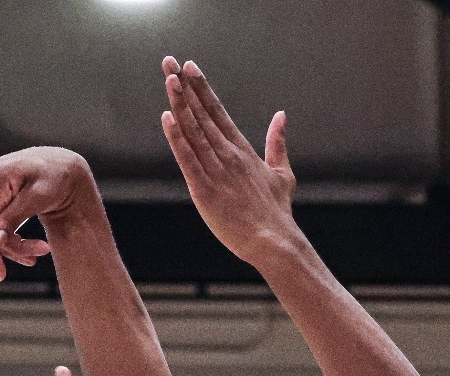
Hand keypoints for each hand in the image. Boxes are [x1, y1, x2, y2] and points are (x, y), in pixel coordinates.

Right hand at [0, 146, 95, 280]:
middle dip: (7, 248)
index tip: (1, 274)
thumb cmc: (55, 179)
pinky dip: (3, 236)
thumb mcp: (40, 198)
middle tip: (35, 256)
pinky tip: (25, 244)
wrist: (58, 165)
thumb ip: (14, 218)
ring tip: (37, 250)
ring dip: (7, 245)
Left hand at [159, 58, 301, 268]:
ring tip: (168, 79)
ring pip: (193, 131)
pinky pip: (187, 160)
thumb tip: (281, 115)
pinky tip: (167, 118)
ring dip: (179, 104)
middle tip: (169, 61)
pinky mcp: (205, 190)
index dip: (202, 87)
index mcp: (242, 150)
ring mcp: (216, 171)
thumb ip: (277, 143)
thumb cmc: (276, 211)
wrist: (274, 241)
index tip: (188, 67)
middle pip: (201, 114)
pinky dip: (177, 138)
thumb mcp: (282, 173)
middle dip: (184, 86)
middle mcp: (228, 155)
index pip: (218, 111)